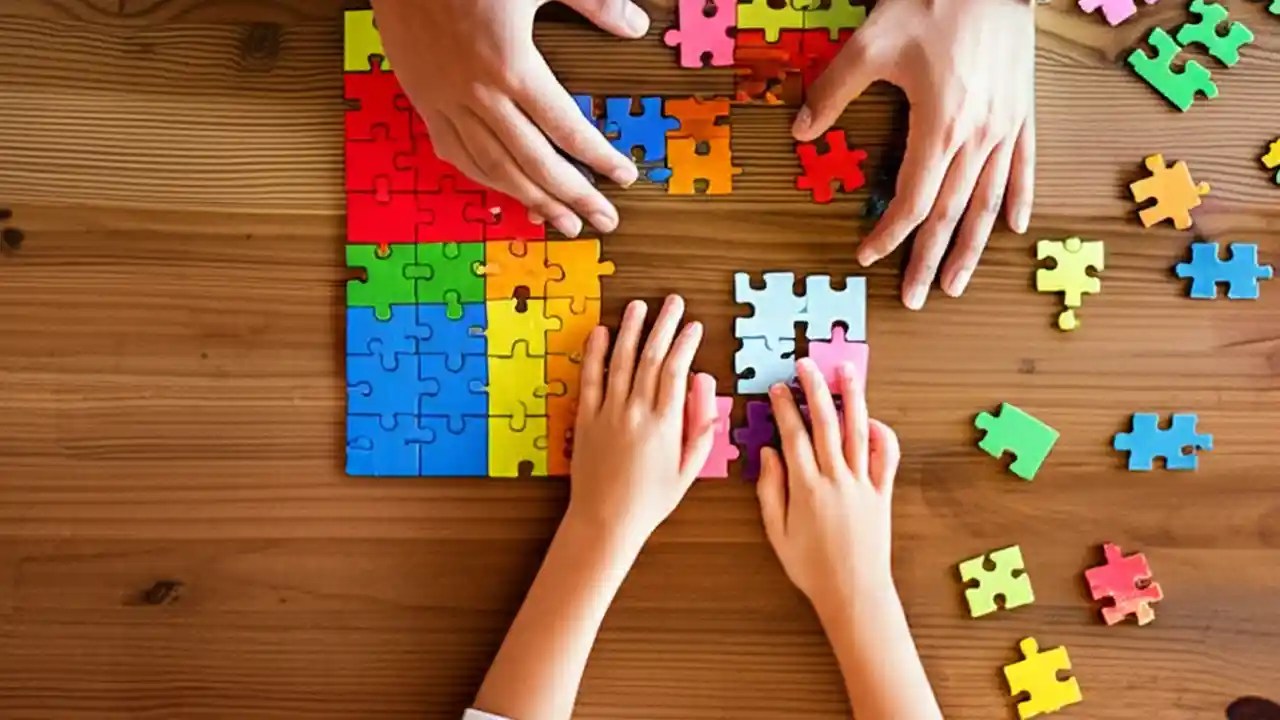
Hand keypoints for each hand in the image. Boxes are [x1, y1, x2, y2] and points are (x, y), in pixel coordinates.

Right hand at [370, 0, 647, 237]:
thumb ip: (593, 1)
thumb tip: (634, 24)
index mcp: (510, 64)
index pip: (565, 127)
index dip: (598, 157)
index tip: (622, 177)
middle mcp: (477, 92)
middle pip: (533, 161)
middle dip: (572, 195)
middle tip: (601, 220)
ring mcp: (444, 99)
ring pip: (491, 165)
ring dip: (530, 199)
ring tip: (559, 220)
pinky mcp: (421, 96)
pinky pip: (452, 150)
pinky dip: (481, 176)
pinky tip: (501, 188)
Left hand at [569, 296, 718, 546]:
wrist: (606, 520)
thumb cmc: (651, 500)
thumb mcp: (688, 469)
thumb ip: (701, 427)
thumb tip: (705, 385)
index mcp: (666, 424)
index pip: (677, 371)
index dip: (686, 344)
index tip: (694, 326)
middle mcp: (637, 412)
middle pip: (652, 357)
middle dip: (665, 325)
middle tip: (673, 302)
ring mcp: (609, 413)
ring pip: (621, 360)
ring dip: (631, 329)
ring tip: (639, 306)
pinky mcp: (586, 419)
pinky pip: (590, 378)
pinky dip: (594, 353)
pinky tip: (600, 331)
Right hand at [756, 358, 901, 615]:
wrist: (854, 591)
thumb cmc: (811, 567)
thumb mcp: (777, 532)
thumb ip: (770, 490)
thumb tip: (768, 453)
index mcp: (806, 488)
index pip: (793, 435)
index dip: (783, 408)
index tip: (777, 388)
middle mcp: (836, 479)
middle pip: (825, 423)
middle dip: (814, 389)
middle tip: (806, 365)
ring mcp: (863, 483)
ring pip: (857, 431)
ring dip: (851, 397)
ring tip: (845, 371)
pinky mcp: (883, 492)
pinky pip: (887, 456)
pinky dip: (883, 434)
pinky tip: (873, 418)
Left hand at [795, 0, 1035, 308]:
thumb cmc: (934, 1)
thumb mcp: (872, 42)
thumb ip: (834, 91)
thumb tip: (800, 131)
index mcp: (941, 125)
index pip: (913, 199)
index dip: (890, 233)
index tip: (868, 256)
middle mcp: (979, 136)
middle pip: (950, 213)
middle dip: (929, 259)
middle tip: (916, 299)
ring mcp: (1006, 126)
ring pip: (987, 201)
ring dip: (971, 247)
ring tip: (957, 283)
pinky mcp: (1023, 111)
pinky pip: (1022, 167)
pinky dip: (1015, 200)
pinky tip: (1010, 228)